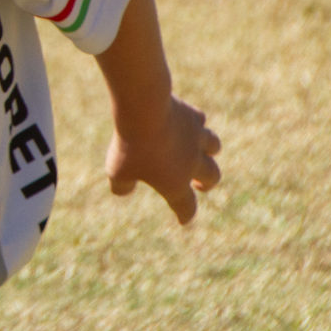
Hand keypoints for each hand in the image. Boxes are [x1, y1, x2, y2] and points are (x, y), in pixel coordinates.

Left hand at [105, 96, 221, 224]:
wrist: (145, 111)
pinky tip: (187, 121)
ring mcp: (196, 138)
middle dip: (208, 182)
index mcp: (176, 183)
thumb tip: (123, 190)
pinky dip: (195, 123)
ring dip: (209, 150)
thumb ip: (121, 186)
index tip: (184, 219)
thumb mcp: (117, 171)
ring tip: (202, 151)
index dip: (185, 214)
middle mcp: (192, 162)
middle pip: (212, 176)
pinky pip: (200, 120)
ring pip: (214, 146)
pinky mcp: (193, 115)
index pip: (186, 206)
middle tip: (200, 183)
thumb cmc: (131, 146)